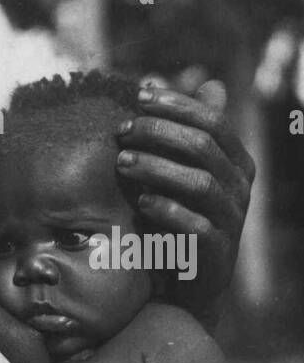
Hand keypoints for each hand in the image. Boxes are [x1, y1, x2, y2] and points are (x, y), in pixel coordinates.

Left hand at [115, 79, 254, 319]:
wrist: (180, 285)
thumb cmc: (174, 216)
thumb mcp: (173, 170)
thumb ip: (170, 130)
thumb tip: (156, 78)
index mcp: (234, 162)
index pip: (213, 121)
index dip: (177, 104)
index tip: (139, 95)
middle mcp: (239, 188)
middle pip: (204, 147)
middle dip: (159, 133)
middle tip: (122, 132)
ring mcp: (231, 221)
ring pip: (201, 184)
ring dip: (157, 168)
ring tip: (122, 162)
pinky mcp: (217, 254)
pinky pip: (196, 227)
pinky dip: (167, 210)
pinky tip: (141, 203)